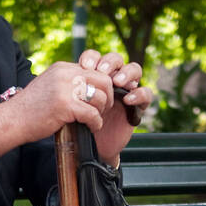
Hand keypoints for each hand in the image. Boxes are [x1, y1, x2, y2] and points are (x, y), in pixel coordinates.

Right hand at [8, 59, 116, 139]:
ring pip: (100, 97)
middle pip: (103, 80)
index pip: (94, 70)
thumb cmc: (30, 109)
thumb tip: (88, 88)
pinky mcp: (65, 105)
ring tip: (94, 120)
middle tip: (103, 110)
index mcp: (62, 68)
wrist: (12, 120)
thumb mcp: (50, 87)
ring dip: (101, 111)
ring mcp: (65, 88)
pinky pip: (92, 114)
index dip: (101, 86)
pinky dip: (96, 123)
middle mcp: (65, 74)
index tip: (100, 99)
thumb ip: (67, 83)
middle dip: (107, 97)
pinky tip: (91, 128)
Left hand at [76, 49, 151, 163]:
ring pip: (135, 70)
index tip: (84, 65)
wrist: (86, 148)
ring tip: (118, 82)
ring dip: (127, 73)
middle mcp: (111, 81)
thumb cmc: (75, 125)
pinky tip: (128, 99)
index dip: (92, 57)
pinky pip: (146, 94)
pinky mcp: (137, 106)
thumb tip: (60, 73)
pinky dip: (139, 94)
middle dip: (110, 61)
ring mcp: (125, 92)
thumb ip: (69, 90)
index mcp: (93, 77)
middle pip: (116, 59)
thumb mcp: (69, 106)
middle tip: (102, 71)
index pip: (96, 57)